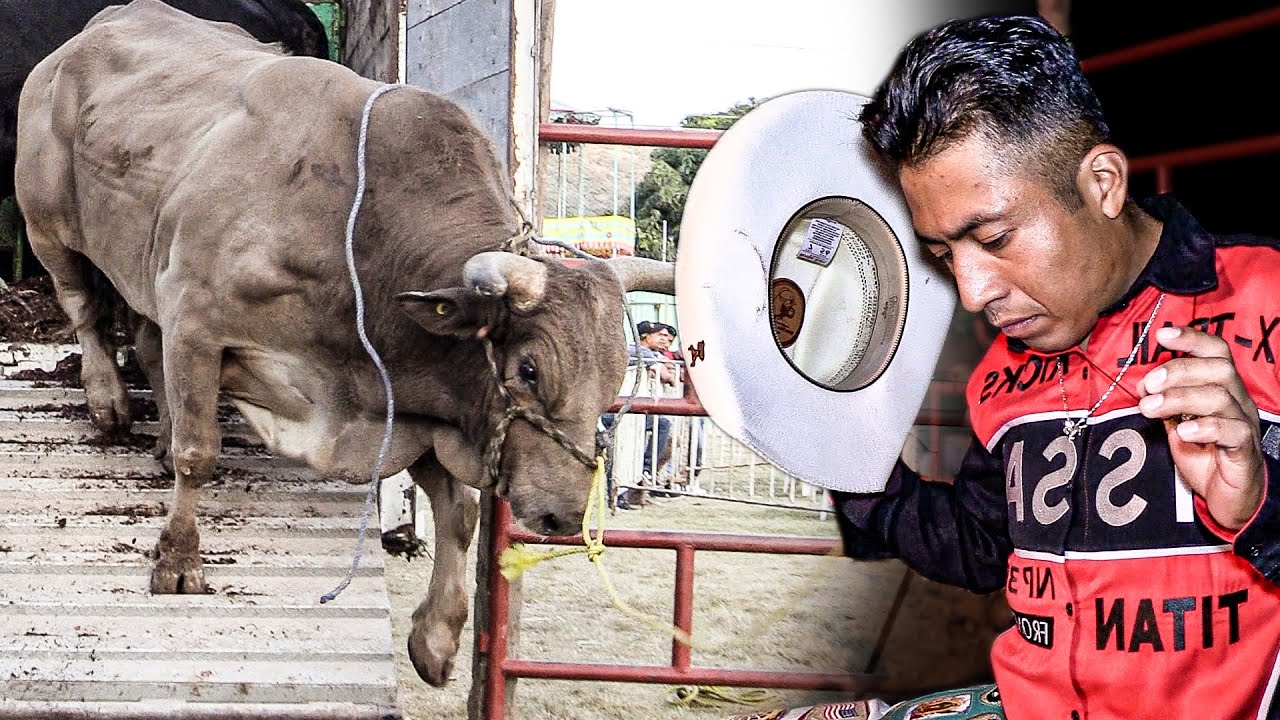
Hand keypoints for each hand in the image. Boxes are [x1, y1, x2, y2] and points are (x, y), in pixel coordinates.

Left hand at [1138, 326, 1264, 530]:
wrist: (1227, 496)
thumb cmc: (1204, 454)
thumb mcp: (1177, 422)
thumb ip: (1165, 401)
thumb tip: (1142, 383)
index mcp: (1223, 389)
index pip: (1216, 352)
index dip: (1192, 339)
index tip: (1162, 335)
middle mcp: (1238, 401)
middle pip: (1218, 369)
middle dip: (1178, 371)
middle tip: (1147, 386)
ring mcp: (1243, 424)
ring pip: (1220, 396)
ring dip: (1179, 398)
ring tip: (1150, 409)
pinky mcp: (1244, 451)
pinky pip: (1233, 431)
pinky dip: (1205, 427)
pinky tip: (1182, 431)